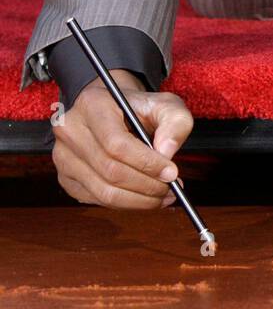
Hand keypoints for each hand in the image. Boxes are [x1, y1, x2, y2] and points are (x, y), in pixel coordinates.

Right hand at [52, 69, 193, 208]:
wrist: (112, 110)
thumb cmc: (138, 107)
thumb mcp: (164, 104)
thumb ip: (174, 122)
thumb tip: (167, 153)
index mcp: (92, 106)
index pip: (116, 144)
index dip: (146, 163)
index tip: (172, 173)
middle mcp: (70, 130)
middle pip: (110, 171)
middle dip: (146, 185)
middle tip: (171, 188)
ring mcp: (63, 156)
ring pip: (103, 191)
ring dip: (138, 200)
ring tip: (163, 196)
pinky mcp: (66, 177)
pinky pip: (96, 200)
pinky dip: (125, 204)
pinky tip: (144, 198)